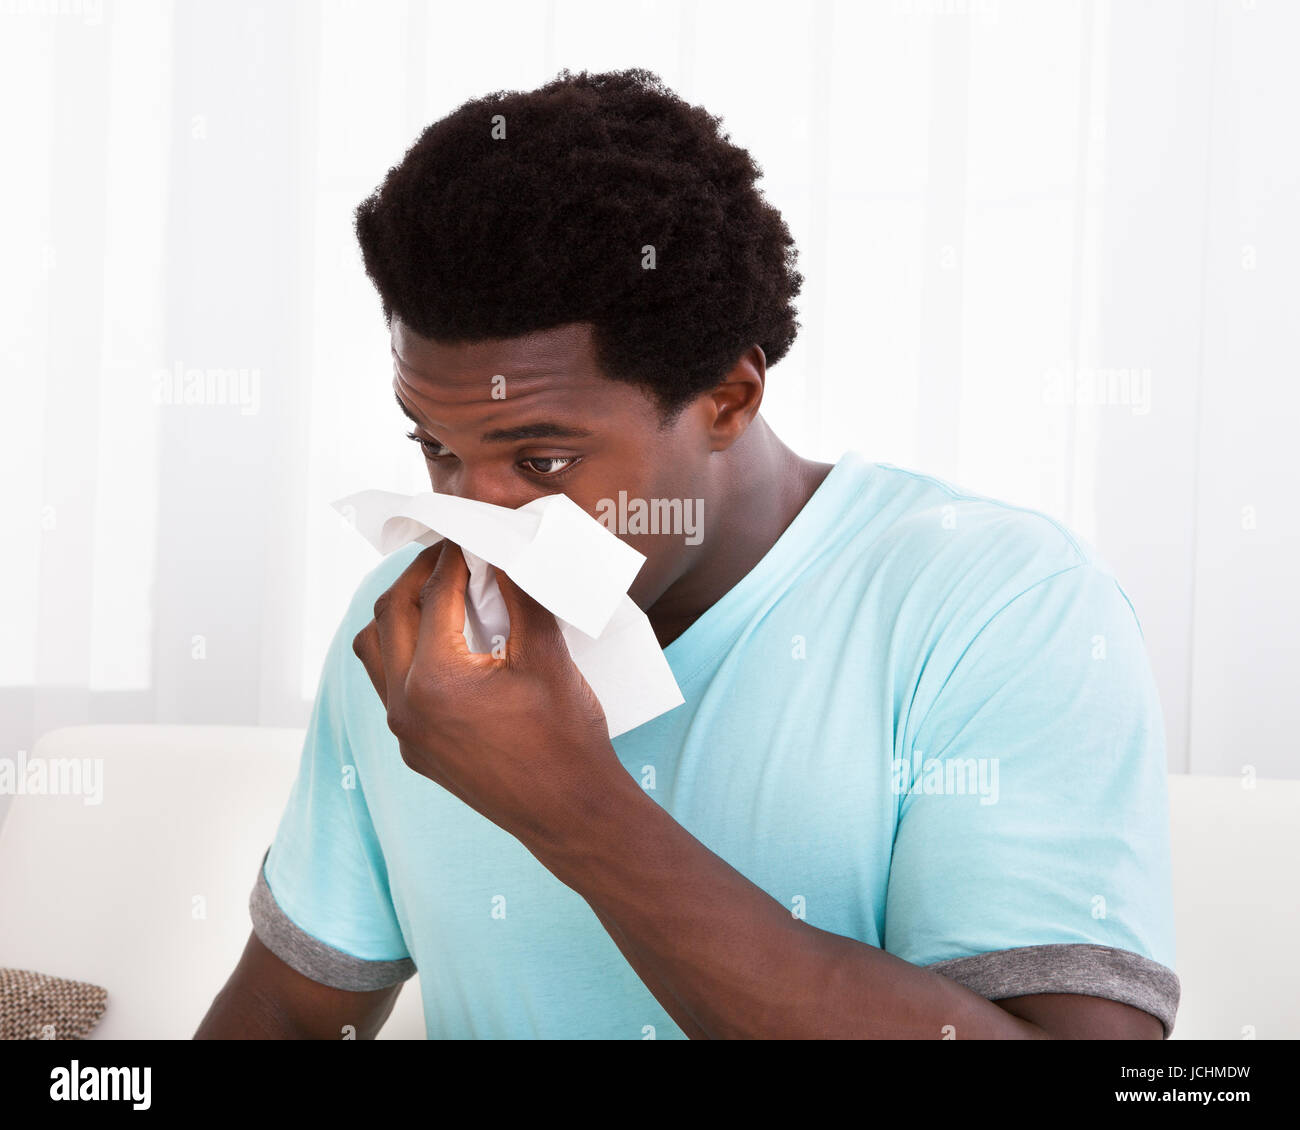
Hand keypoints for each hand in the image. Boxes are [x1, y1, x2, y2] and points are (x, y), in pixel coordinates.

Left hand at [351, 540, 621, 846]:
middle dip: (418, 576)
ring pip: (374, 651)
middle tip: (450, 555)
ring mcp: (405, 733)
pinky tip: (444, 647)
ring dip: (399, 615)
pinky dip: (405, 655)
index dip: (452, 556)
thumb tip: (499, 550)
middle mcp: (405, 705)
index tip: (467, 535)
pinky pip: (390, 688)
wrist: (571, 813)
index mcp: (435, 677)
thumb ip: (519, 594)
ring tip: (438, 596)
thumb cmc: (567, 737)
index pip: (434, 594)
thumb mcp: (546, 654)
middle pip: (390, 613)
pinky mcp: (414, 751)